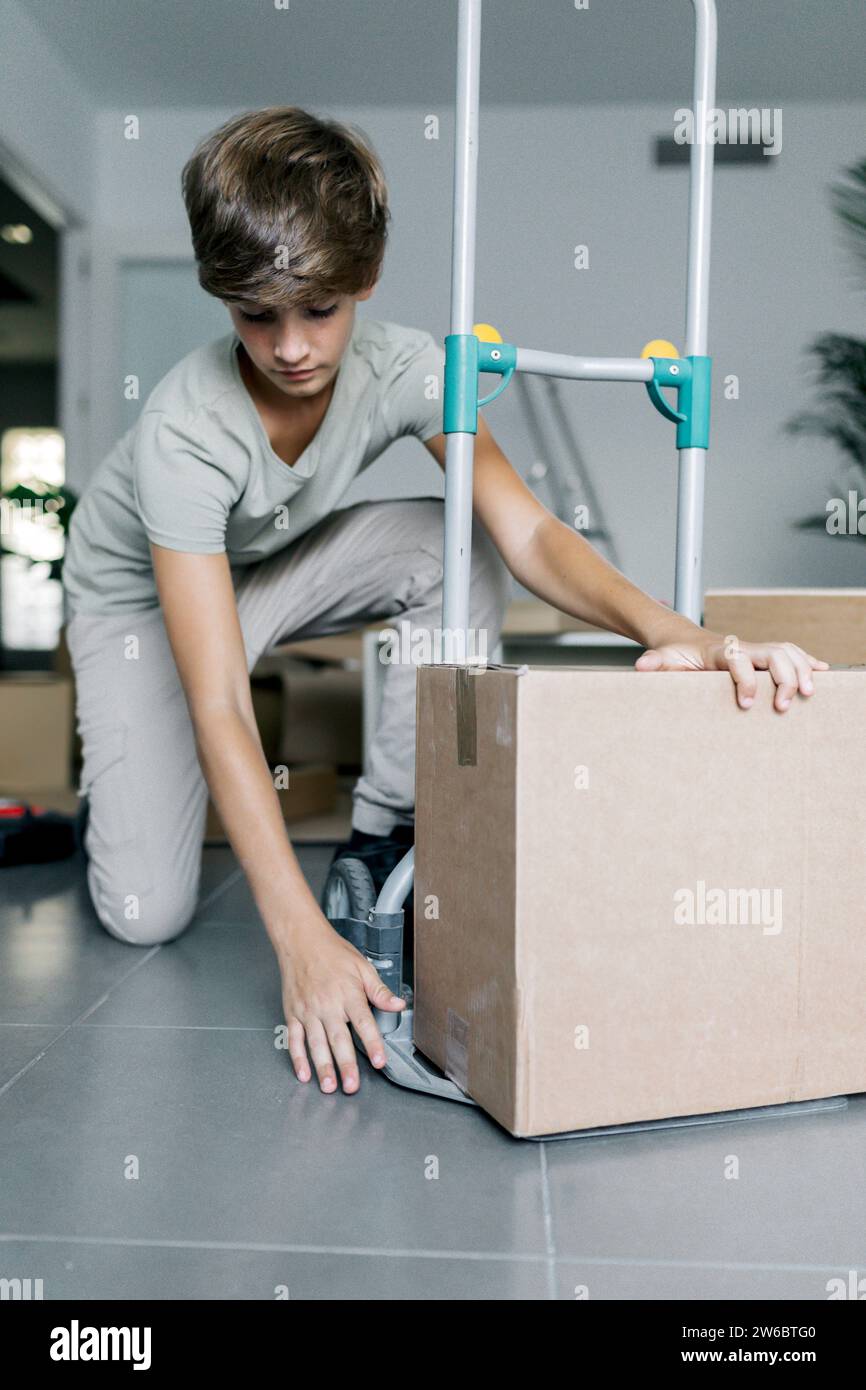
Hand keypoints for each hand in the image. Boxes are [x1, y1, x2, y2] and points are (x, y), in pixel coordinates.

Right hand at [276, 921, 405, 1093]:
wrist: (301, 941)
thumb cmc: (332, 953)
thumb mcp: (362, 967)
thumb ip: (379, 991)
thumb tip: (398, 1005)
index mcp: (348, 994)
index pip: (364, 1023)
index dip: (373, 1044)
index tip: (380, 1061)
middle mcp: (327, 1005)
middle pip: (338, 1039)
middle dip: (346, 1065)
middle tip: (352, 1086)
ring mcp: (308, 1011)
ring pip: (316, 1044)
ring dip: (322, 1068)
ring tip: (329, 1087)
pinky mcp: (292, 1013)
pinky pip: (294, 1039)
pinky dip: (297, 1058)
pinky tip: (304, 1074)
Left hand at [635, 629, 829, 711]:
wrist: (683, 640)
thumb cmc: (675, 655)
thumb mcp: (661, 658)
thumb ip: (654, 663)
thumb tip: (640, 667)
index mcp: (719, 650)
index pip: (739, 659)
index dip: (746, 680)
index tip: (746, 704)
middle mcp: (742, 646)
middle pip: (773, 653)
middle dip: (785, 677)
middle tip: (785, 706)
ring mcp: (755, 649)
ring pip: (787, 651)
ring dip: (802, 670)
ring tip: (810, 694)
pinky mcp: (763, 654)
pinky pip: (792, 653)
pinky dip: (809, 662)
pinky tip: (822, 674)